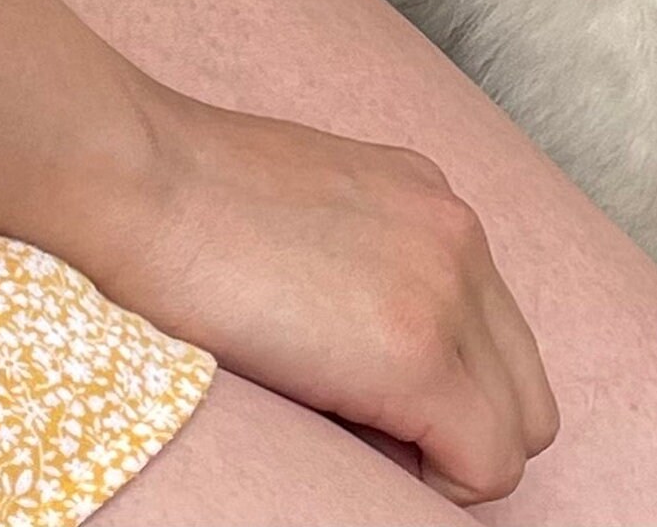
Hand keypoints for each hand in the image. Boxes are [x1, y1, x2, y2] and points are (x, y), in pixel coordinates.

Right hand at [0, 0, 557, 502]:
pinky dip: (437, 481)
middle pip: (524, 385)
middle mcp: (457, 233)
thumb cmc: (177, 191)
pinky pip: (487, 468)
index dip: (440, 382)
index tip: (365, 393)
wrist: (133, 175)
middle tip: (364, 427)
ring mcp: (447, 293)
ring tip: (352, 431)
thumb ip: (357, 252)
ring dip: (449, 452)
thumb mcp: (298, 201)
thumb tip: (359, 330)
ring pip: (518, 431)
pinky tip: (354, 441)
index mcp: (424, 195)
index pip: (491, 327)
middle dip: (461, 425)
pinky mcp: (419, 356)